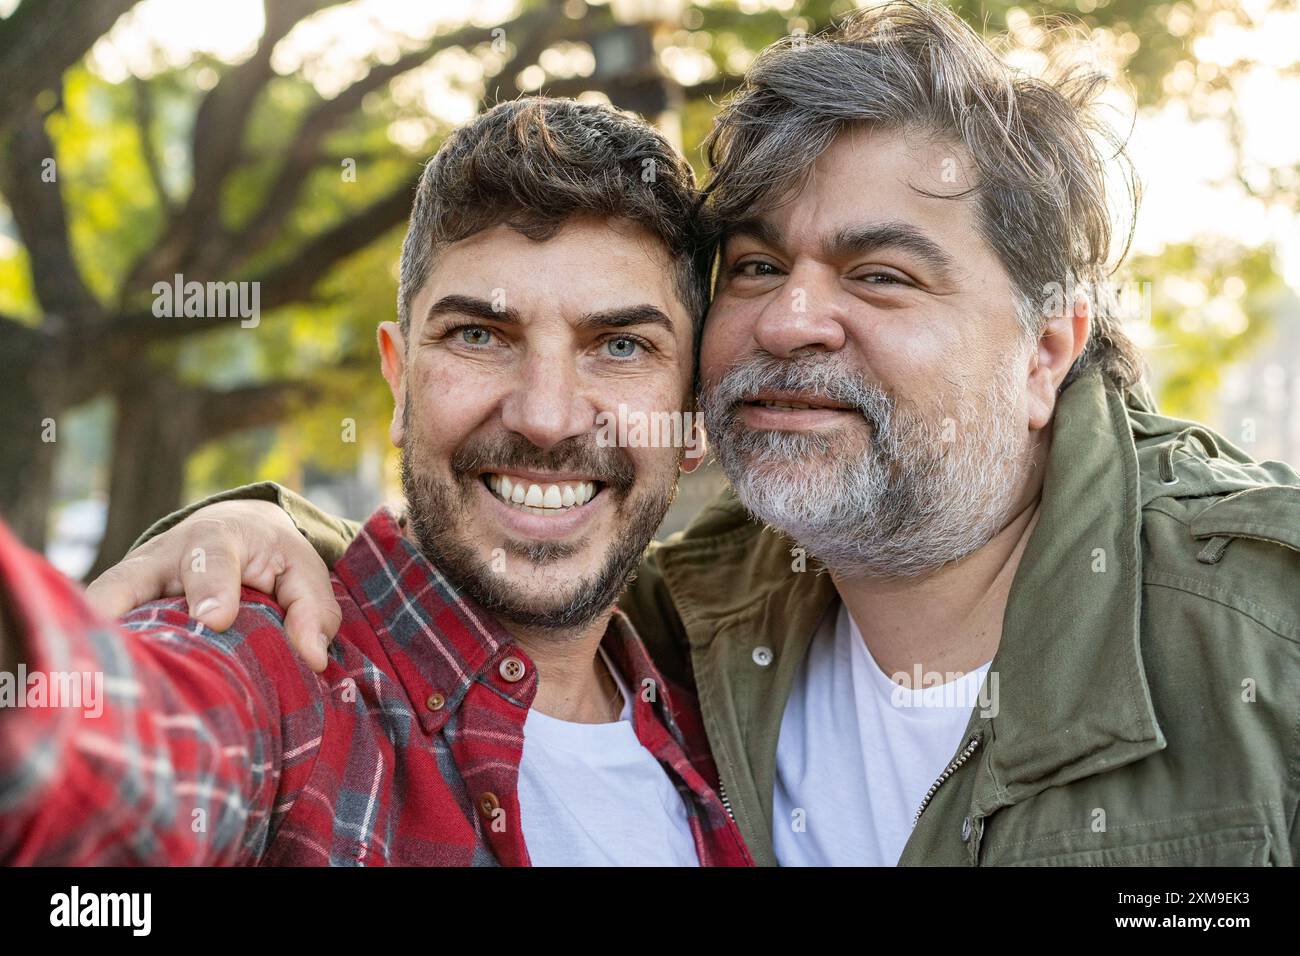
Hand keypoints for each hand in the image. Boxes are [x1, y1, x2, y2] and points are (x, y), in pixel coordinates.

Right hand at [85, 500, 340, 671]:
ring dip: (96, 642)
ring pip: (99, 606)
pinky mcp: (115, 605)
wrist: (232, 527)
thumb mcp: (302, 568)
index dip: (211, 588)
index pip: (209, 559)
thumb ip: (312, 608)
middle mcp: (161, 556)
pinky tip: (93, 696)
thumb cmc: (271, 554)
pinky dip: (92, 655)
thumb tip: (314, 659)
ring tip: (94, 688)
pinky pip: (94, 629)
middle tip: (133, 660)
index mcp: (217, 538)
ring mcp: (130, 581)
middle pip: (129, 580)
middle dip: (124, 612)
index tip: (215, 619)